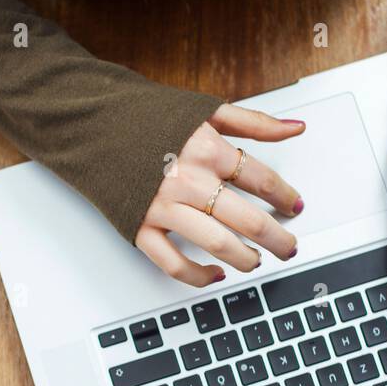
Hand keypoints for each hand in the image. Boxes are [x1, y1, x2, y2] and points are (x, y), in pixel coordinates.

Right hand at [136, 104, 305, 286]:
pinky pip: (174, 264)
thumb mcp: (205, 110)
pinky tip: (215, 274)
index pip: (262, 181)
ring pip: (218, 245)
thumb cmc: (146, 116)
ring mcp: (164, 207)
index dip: (286, 198)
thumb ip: (254, 122)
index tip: (294, 207)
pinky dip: (199, 276)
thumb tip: (294, 128)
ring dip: (246, 260)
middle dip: (278, 240)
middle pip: (250, 221)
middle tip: (288, 247)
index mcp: (208, 149)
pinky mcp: (140, 228)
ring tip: (256, 261)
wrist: (92, 123)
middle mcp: (189, 180)